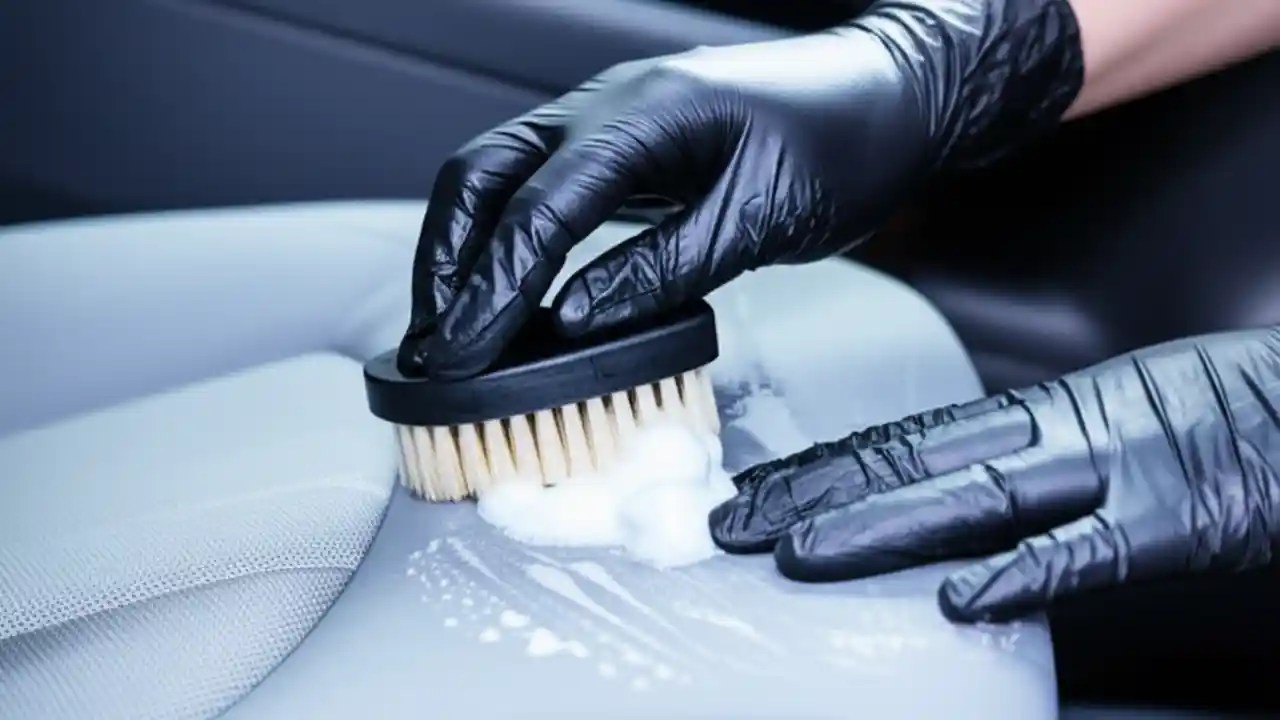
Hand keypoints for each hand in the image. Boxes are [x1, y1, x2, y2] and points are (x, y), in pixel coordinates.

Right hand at [398, 0, 1084, 378]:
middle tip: (433, 346)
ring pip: (497, 172)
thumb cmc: (845, 145)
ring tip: (449, 322)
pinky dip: (504, 235)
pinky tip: (505, 282)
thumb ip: (663, 268)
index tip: (464, 358)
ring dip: (463, 248)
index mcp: (643, 117)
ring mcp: (608, 113)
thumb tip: (575, 322)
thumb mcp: (763, 219)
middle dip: (445, 264)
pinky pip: (536, 180)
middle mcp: (607, 103)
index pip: (537, 211)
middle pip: (482, 174)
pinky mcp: (621, 140)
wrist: (890, 94)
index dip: (493, 292)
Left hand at [709, 327, 1279, 622]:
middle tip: (734, 524)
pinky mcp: (1181, 517)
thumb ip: (1045, 462)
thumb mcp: (1127, 424)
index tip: (757, 488)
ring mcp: (1121, 473)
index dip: (828, 466)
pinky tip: (957, 599)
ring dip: (879, 527)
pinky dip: (1025, 574)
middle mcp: (1067, 438)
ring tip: (796, 551)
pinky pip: (1093, 553)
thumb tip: (967, 512)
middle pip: (918, 468)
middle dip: (817, 496)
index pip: (912, 443)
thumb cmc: (1240, 417)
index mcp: (1053, 418)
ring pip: (977, 500)